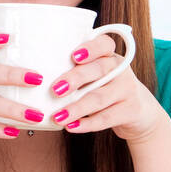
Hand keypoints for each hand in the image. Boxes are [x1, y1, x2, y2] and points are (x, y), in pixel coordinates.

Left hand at [42, 32, 169, 142]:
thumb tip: (33, 78)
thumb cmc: (103, 89)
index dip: (90, 48)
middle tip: (55, 90)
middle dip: (75, 79)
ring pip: (99, 98)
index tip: (73, 56)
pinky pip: (106, 118)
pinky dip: (87, 124)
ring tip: (57, 117)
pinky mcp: (131, 110)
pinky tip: (71, 127)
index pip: (104, 44)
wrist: (138, 111)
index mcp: (108, 55)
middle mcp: (120, 69)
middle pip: (98, 70)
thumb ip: (73, 71)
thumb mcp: (94, 76)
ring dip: (76, 108)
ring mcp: (128, 89)